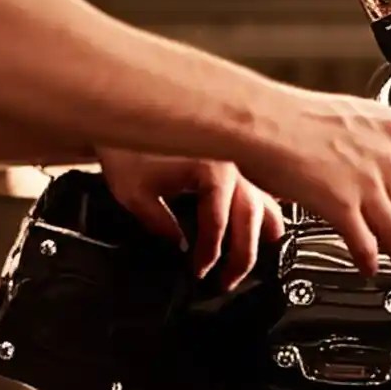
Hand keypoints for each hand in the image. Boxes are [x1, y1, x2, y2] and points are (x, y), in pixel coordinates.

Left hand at [97, 149, 284, 289]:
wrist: (122, 108)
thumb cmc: (126, 144)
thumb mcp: (133, 193)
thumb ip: (160, 225)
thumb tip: (179, 248)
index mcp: (213, 170)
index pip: (218, 223)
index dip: (210, 252)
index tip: (198, 271)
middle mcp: (231, 164)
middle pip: (250, 217)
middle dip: (242, 255)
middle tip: (227, 281)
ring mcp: (235, 161)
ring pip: (264, 199)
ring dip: (263, 230)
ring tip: (261, 253)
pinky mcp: (229, 159)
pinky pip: (258, 185)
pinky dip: (264, 204)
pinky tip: (269, 215)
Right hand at [237, 92, 390, 278]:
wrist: (259, 120)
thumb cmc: (283, 115)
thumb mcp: (340, 116)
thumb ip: (360, 139)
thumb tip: (360, 158)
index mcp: (385, 127)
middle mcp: (384, 154)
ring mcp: (367, 181)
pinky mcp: (344, 204)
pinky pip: (365, 240)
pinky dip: (370, 257)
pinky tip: (371, 267)